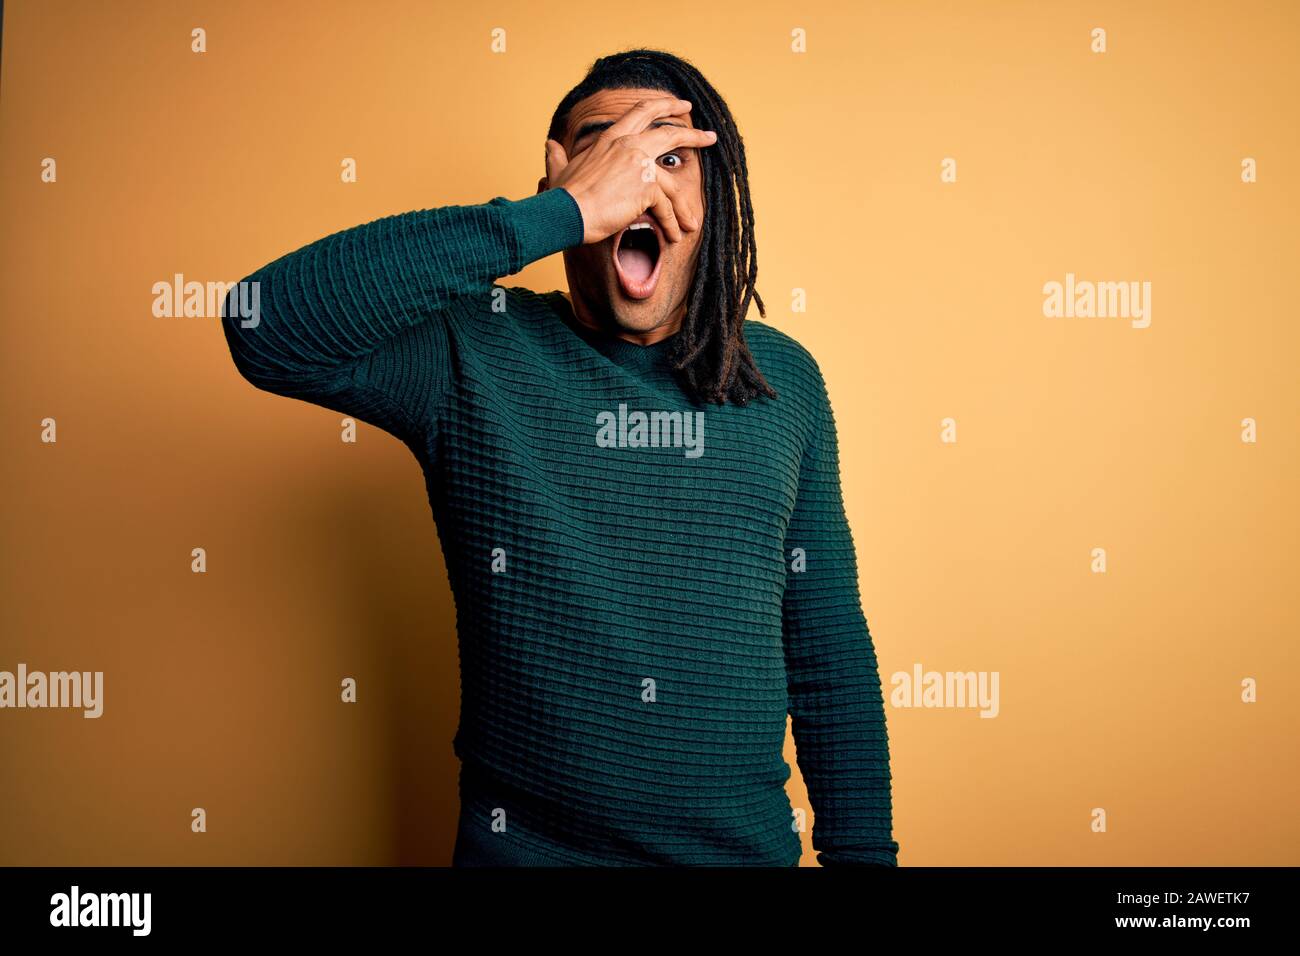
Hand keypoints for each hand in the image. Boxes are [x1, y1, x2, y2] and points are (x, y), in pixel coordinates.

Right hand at [543, 97, 717, 244]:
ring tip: (692, 221)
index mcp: (609, 138)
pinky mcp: (646, 186)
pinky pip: (665, 207)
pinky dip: (669, 224)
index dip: (663, 106)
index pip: (640, 113)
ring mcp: (639, 163)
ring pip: (672, 181)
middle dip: (692, 133)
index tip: (680, 104)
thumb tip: (550, 145)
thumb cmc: (561, 197)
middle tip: (710, 136)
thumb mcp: (559, 169)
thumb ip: (558, 156)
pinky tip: (672, 236)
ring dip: (685, 204)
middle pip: (668, 132)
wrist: (565, 213)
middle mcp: (627, 144)